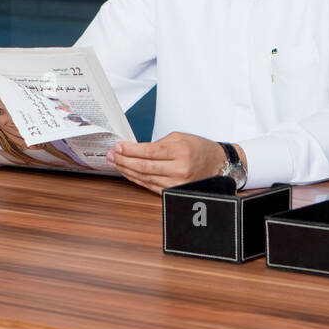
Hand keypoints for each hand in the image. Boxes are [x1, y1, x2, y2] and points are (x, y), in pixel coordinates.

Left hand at [107, 131, 226, 193]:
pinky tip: (128, 173)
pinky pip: (150, 186)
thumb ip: (158, 143)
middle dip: (124, 160)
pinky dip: (137, 179)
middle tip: (111, 155)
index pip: (148, 151)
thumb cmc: (200, 149)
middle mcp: (179, 169)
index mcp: (180, 151)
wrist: (217, 164)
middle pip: (143, 166)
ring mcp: (176, 183)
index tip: (118, 146)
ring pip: (144, 178)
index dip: (130, 150)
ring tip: (115, 162)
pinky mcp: (174, 192)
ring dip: (127, 170)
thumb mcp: (180, 137)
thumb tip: (136, 149)